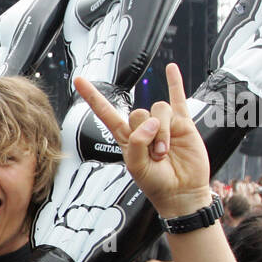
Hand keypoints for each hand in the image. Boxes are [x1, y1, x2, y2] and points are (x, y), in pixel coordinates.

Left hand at [75, 64, 211, 218]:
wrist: (181, 192)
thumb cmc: (156, 183)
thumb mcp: (137, 168)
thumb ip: (136, 143)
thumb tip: (151, 122)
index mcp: (126, 137)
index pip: (106, 112)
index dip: (92, 97)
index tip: (78, 81)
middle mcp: (143, 127)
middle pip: (139, 111)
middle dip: (147, 133)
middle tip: (155, 154)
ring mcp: (163, 124)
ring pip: (159, 109)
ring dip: (163, 132)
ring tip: (166, 151)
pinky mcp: (182, 123)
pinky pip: (177, 97)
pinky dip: (175, 83)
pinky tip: (171, 69)